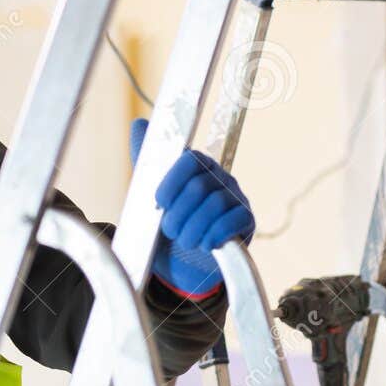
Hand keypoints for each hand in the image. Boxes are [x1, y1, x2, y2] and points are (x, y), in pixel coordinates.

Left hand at [130, 118, 254, 298]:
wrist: (186, 262)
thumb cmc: (170, 223)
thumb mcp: (151, 195)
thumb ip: (145, 161)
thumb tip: (138, 123)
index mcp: (198, 166)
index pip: (189, 160)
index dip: (171, 182)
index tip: (158, 203)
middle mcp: (220, 177)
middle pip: (199, 187)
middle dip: (178, 214)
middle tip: (170, 230)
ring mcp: (236, 198)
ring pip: (215, 205)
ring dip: (193, 229)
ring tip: (185, 240)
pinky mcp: (247, 220)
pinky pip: (235, 221)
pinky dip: (215, 235)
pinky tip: (205, 244)